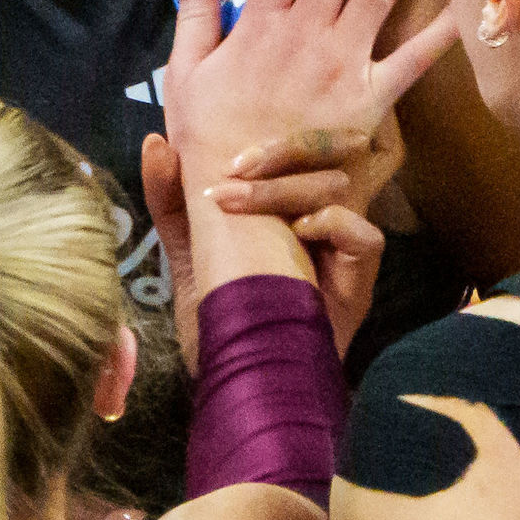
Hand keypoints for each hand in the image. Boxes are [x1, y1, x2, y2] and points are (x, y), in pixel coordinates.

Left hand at [146, 134, 388, 360]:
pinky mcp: (359, 282)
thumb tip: (156, 142)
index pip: (301, 151)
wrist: (238, 377)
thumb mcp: (185, 252)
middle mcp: (320, 220)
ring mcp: (342, 250)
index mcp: (286, 207)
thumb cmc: (219, 315)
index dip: (276, 144)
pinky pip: (364, 234)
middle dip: (284, 151)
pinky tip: (296, 233)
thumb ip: (171, 200)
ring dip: (286, 189)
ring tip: (239, 204)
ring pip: (337, 188)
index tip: (227, 161)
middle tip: (238, 170)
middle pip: (327, 156)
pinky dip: (331, 223)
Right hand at [163, 0, 455, 195]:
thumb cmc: (208, 139)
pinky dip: (439, 33)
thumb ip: (195, 17)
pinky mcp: (369, 99)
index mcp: (259, 23)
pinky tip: (464, 4)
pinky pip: (411, 60)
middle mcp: (305, 32)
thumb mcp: (186, 75)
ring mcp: (341, 62)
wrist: (242, 201)